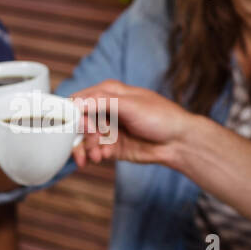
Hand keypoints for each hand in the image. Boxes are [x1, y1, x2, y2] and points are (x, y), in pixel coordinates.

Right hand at [69, 80, 195, 168]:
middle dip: (80, 134)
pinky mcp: (112, 146)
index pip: (79, 100)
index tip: (74, 124)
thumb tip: (77, 103)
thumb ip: (102, 102)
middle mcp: (105, 110)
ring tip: (97, 155)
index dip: (72, 113)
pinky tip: (104, 157)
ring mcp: (108, 129)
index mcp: (108, 93)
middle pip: (78, 122)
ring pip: (84, 139)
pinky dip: (95, 155)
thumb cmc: (160, 117)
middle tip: (90, 141)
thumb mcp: (130, 105)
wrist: (178, 142)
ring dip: (86, 148)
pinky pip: (94, 151)